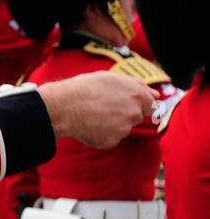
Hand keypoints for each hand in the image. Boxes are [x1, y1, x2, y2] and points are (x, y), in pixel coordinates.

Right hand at [38, 71, 156, 148]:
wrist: (63, 106)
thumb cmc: (84, 89)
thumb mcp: (110, 77)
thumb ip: (137, 85)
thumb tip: (155, 94)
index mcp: (136, 95)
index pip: (152, 105)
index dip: (140, 104)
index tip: (129, 104)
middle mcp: (134, 113)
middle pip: (137, 116)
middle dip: (125, 112)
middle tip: (104, 106)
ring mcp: (124, 128)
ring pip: (123, 127)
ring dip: (113, 123)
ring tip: (94, 113)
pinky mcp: (113, 141)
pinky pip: (111, 137)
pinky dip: (103, 132)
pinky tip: (90, 123)